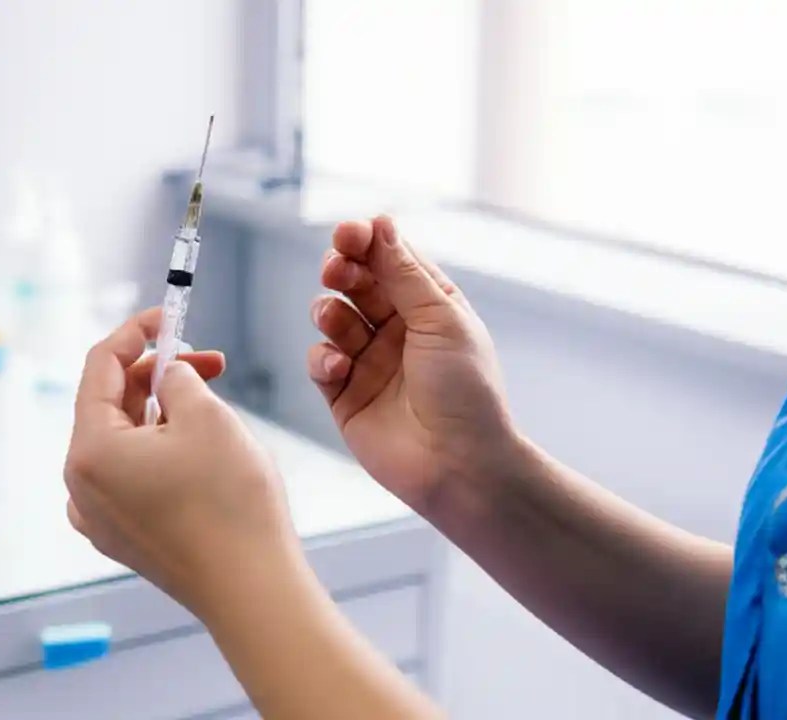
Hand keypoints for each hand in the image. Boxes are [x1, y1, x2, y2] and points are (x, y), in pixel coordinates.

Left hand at [65, 308, 302, 614]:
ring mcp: (100, 517)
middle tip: (210, 362)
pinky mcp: (124, 538)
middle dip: (157, 375)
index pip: (99, 367)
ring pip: (124, 441)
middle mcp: (80, 486)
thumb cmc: (230, 503)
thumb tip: (169, 373)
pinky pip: (132, 477)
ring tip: (213, 409)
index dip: (135, 332)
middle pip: (110, 405)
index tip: (168, 316)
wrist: (252, 590)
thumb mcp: (206, 415)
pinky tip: (199, 452)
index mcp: (89, 450)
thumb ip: (178, 377)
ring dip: (163, 413)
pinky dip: (159, 451)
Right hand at [308, 216, 519, 516]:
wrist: (459, 465)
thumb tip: (380, 223)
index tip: (350, 233)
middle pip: (356, 283)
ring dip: (329, 311)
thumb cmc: (466, 391)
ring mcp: (369, 362)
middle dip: (342, 270)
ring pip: (332, 318)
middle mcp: (397, 330)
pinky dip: (323, 358)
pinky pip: (320, 362)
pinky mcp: (344, 395)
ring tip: (334, 319)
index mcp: (429, 306)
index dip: (367, 242)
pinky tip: (339, 367)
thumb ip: (404, 273)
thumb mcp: (441, 319)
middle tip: (336, 268)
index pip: (390, 260)